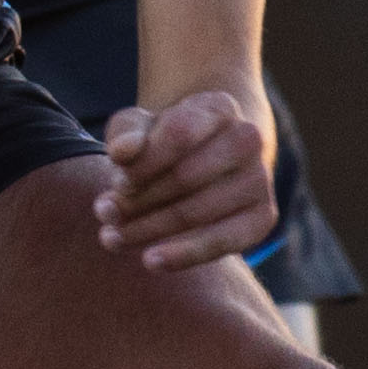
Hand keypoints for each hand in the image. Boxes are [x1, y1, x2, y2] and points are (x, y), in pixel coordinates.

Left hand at [97, 92, 276, 269]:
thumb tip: (122, 153)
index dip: (143, 164)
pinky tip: (150, 260)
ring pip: (197, 212)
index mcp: (218, 107)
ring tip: (112, 237)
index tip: (115, 184)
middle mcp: (248, 139)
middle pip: (185, 177)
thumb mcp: (138, 128)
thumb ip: (125, 134)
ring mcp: (260, 179)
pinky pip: (223, 242)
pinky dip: (183, 254)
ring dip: (147, 229)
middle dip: (137, 200)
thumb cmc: (163, 142)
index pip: (178, 134)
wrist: (205, 159)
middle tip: (104, 213)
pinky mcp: (262, 217)